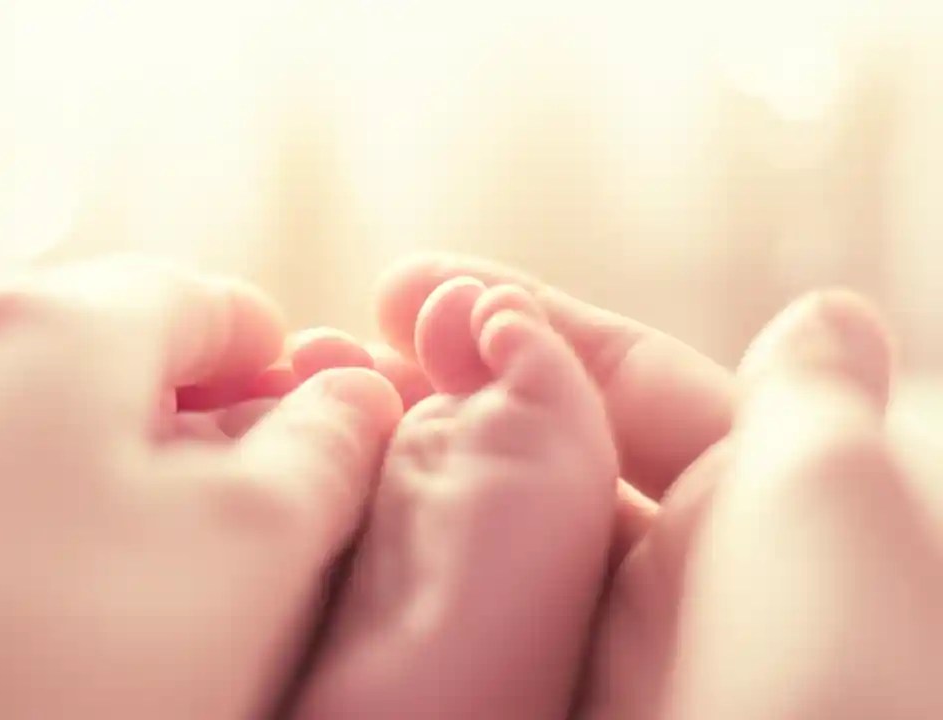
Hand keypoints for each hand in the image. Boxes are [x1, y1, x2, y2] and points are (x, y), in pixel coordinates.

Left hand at [0, 259, 401, 719]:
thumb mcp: (255, 552)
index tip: (295, 406)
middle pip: (74, 354)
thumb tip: (350, 394)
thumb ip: (323, 448)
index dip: (260, 350)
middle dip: (158, 414)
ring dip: (57, 466)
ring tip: (109, 565)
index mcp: (37, 330)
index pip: (185, 296)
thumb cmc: (76, 676)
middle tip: (217, 501)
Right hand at [300, 253, 942, 718]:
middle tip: (326, 345)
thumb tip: (823, 315)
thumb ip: (809, 405)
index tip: (411, 284)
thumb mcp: (836, 508)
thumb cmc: (829, 675)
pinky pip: (428, 619)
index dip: (519, 320)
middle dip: (427, 384)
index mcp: (747, 522)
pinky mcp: (505, 707)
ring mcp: (573, 656)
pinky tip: (307, 508)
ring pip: (463, 531)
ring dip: (381, 461)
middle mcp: (655, 590)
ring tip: (293, 405)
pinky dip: (365, 559)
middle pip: (523, 450)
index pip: (618, 387)